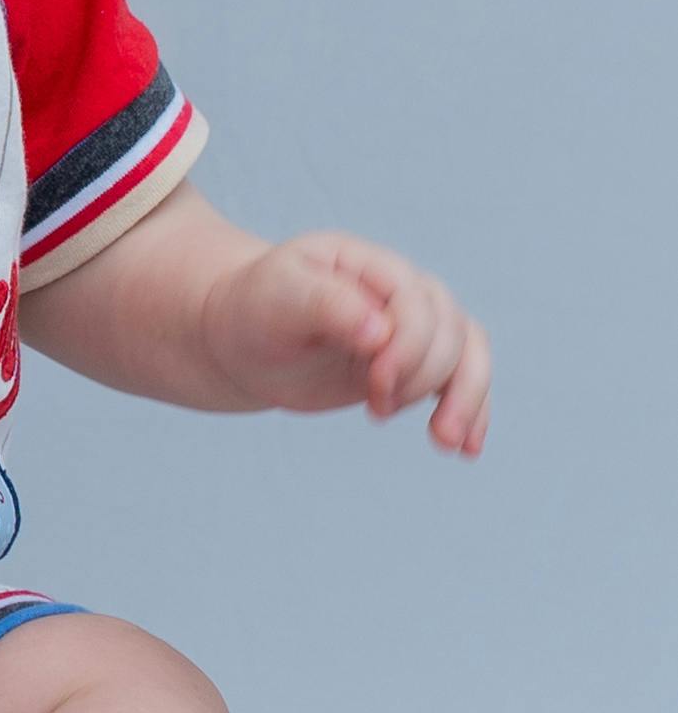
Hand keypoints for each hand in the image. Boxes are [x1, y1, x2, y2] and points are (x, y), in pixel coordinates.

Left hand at [198, 232, 490, 454]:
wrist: (240, 336)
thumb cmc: (254, 309)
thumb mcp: (278, 298)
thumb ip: (328, 304)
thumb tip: (381, 330)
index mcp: (368, 264)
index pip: (417, 302)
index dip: (407, 346)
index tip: (373, 382)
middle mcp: (399, 290)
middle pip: (450, 329)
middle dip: (424, 376)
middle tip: (377, 410)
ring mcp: (410, 327)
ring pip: (467, 353)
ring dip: (466, 399)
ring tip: (444, 441)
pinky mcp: (410, 364)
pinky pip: (460, 380)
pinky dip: (472, 412)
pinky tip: (467, 448)